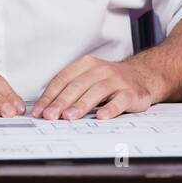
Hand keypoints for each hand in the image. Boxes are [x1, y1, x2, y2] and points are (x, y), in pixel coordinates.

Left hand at [32, 55, 160, 120]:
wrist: (142, 75)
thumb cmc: (108, 81)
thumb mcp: (88, 78)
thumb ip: (70, 90)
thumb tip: (46, 109)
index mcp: (85, 65)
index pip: (62, 79)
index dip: (49, 96)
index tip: (39, 111)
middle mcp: (100, 69)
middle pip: (77, 86)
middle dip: (61, 102)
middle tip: (50, 116)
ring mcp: (116, 80)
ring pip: (96, 92)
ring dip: (81, 105)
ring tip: (69, 117)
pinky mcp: (131, 92)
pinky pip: (119, 101)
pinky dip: (110, 109)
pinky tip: (101, 117)